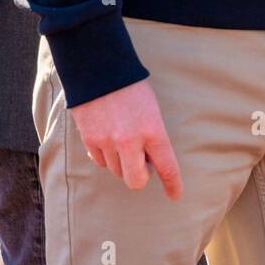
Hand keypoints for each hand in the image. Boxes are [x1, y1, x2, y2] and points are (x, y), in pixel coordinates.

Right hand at [70, 79, 182, 197]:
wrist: (99, 69)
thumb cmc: (130, 86)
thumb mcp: (151, 108)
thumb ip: (151, 135)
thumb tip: (148, 160)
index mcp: (153, 130)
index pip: (167, 166)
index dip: (172, 184)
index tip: (175, 194)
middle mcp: (130, 141)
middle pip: (136, 180)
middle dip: (141, 175)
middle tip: (142, 160)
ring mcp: (108, 142)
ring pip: (117, 171)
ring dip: (122, 163)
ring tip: (123, 140)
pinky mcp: (90, 141)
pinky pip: (100, 161)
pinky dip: (106, 156)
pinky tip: (107, 138)